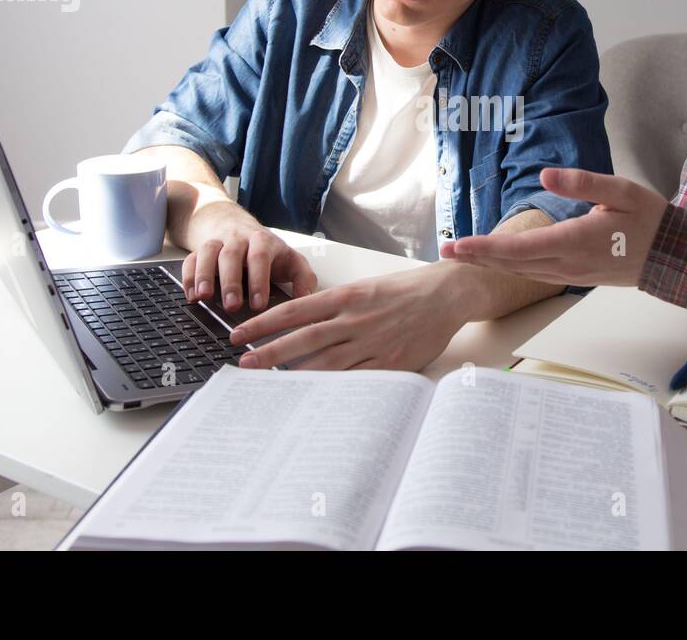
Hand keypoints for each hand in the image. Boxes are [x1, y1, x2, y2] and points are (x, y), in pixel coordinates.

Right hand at [181, 200, 316, 311]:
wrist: (234, 224)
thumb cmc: (267, 251)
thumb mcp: (290, 259)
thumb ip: (303, 278)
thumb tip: (307, 299)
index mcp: (263, 242)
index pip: (260, 257)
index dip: (259, 280)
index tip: (259, 305)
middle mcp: (238, 239)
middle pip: (232, 255)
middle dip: (231, 281)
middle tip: (232, 306)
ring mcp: (217, 243)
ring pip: (208, 253)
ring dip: (204, 275)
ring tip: (204, 297)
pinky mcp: (199, 250)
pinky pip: (190, 260)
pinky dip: (188, 277)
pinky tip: (191, 295)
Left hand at [229, 264, 466, 370]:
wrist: (446, 294)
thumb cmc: (405, 290)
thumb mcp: (365, 288)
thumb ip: (335, 306)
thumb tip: (301, 322)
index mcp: (346, 296)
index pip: (294, 310)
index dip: (263, 323)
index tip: (240, 334)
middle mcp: (354, 319)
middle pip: (302, 338)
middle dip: (269, 352)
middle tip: (243, 365)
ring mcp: (371, 342)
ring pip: (325, 363)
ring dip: (294, 374)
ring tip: (269, 386)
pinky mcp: (389, 362)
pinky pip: (355, 380)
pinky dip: (332, 389)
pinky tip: (314, 398)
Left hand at [439, 167, 668, 286]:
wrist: (674, 257)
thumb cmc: (650, 220)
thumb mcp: (621, 191)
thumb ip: (583, 182)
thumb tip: (546, 175)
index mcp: (576, 240)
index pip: (520, 247)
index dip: (485, 247)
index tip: (457, 244)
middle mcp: (568, 263)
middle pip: (512, 264)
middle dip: (476, 257)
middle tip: (444, 253)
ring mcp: (571, 273)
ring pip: (520, 272)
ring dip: (490, 264)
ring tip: (462, 255)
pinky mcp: (575, 276)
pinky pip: (534, 275)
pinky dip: (510, 268)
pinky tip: (497, 261)